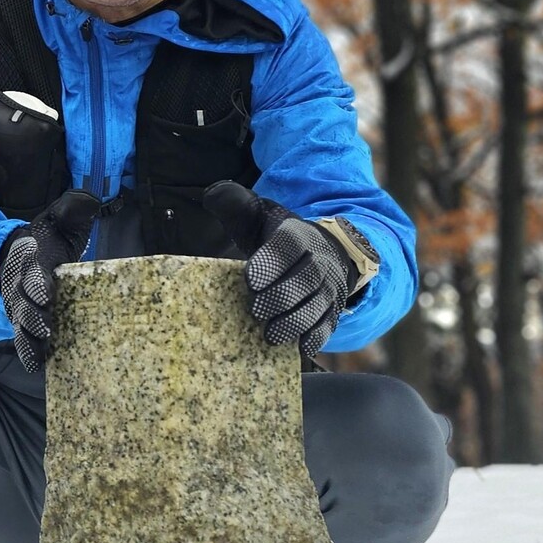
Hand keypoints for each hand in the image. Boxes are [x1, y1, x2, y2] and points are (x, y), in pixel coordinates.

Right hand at [0, 190, 101, 372]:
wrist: (11, 260)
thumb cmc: (43, 244)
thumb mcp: (55, 222)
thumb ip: (71, 210)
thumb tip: (88, 198)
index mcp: (32, 262)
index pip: (33, 272)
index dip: (39, 282)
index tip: (47, 293)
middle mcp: (21, 288)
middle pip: (23, 304)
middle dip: (32, 316)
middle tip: (46, 327)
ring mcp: (19, 309)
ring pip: (20, 326)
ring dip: (29, 340)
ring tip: (40, 354)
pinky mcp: (23, 326)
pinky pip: (24, 341)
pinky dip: (29, 354)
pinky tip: (37, 366)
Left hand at [201, 181, 361, 359]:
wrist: (321, 252)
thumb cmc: (276, 237)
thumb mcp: (258, 214)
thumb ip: (234, 203)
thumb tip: (212, 195)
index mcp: (297, 235)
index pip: (288, 245)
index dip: (270, 261)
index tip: (248, 277)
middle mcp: (317, 261)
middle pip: (304, 279)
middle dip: (280, 297)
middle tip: (256, 309)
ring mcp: (327, 288)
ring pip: (317, 306)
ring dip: (295, 322)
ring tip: (270, 334)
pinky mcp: (330, 312)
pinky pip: (328, 326)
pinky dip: (315, 338)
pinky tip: (298, 346)